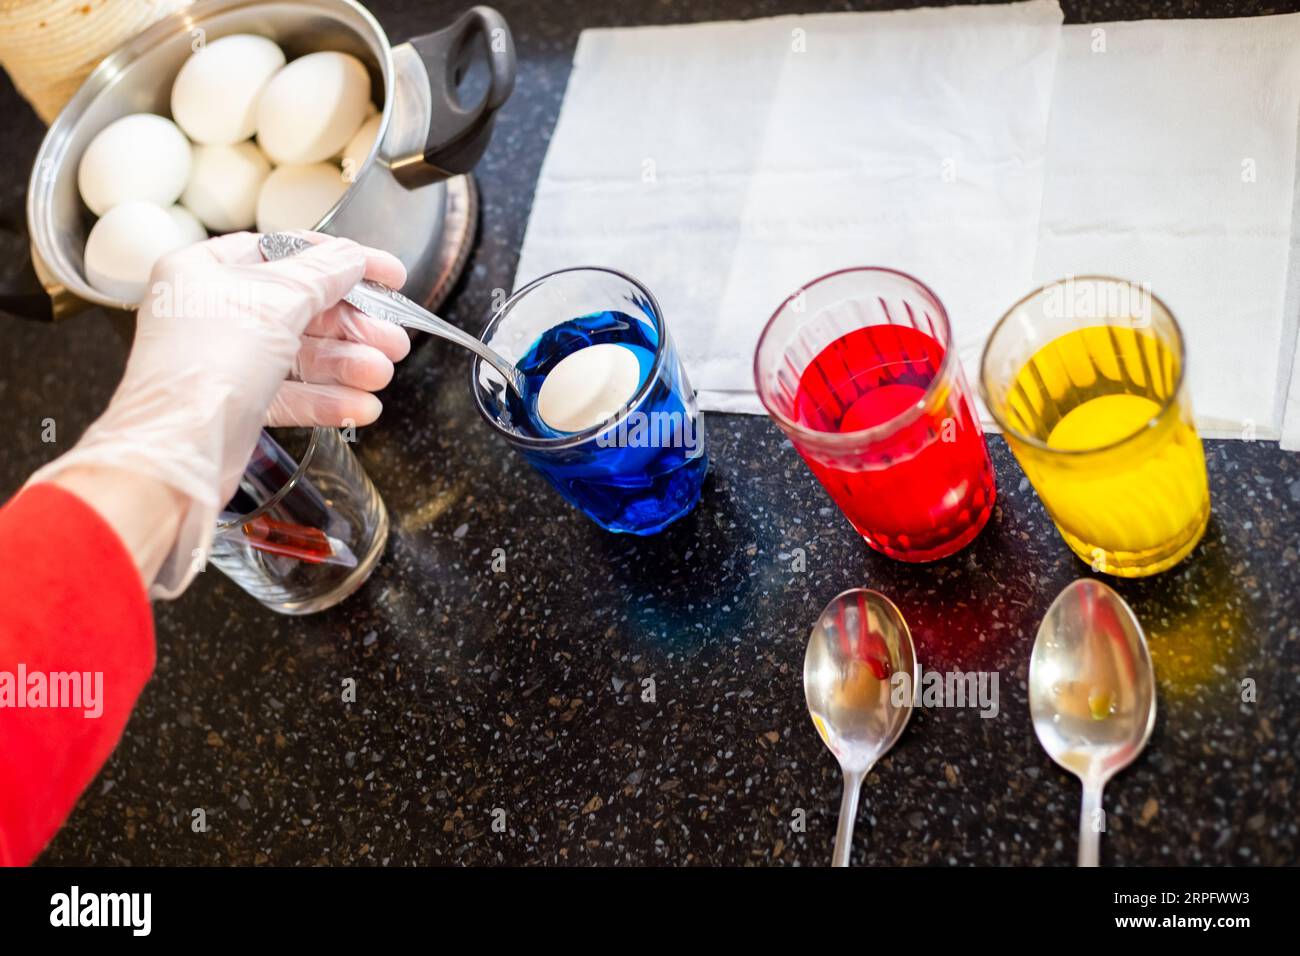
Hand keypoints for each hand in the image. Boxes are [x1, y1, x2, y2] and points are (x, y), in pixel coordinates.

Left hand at [28, 232, 407, 597]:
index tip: (389, 275)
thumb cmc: (205, 368)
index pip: (287, 253)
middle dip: (353, 327)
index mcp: (207, 271)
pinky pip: (292, 394)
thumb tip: (351, 258)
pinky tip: (361, 406)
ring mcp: (226, 360)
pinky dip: (328, 400)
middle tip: (394, 339)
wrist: (174, 455)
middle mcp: (214, 312)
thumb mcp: (275, 304)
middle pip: (302, 308)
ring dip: (347, 364)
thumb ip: (322, 276)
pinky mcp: (238, 405)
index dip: (343, 262)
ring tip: (380, 375)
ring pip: (301, 355)